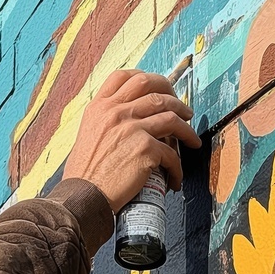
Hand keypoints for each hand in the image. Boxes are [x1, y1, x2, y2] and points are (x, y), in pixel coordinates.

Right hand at [62, 69, 201, 211]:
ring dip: (186, 128)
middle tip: (184, 110)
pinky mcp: (145, 148)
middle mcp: (115, 112)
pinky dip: (177, 166)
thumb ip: (106, 121)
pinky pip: (171, 153)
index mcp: (100, 107)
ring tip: (191, 138)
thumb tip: (131, 120)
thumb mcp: (87, 135)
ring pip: (171, 116)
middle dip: (174, 96)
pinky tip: (175, 174)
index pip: (125, 77)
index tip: (160, 87)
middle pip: (153, 88)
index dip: (148, 78)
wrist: (83, 196)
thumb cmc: (84, 174)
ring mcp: (132, 128)